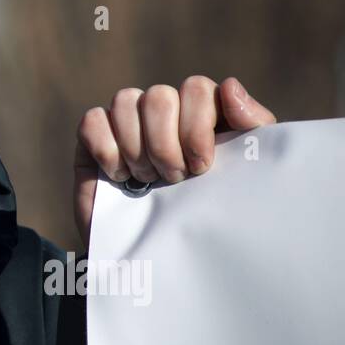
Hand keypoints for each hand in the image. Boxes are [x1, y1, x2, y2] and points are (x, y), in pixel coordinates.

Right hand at [73, 76, 276, 247]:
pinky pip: (92, 120)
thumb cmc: (208, 212)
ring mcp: (126, 121)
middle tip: (173, 179)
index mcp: (202, 111)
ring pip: (124, 101)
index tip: (202, 167)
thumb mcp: (245, 172)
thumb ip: (252, 126)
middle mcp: (164, 110)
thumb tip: (229, 85)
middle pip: (159, 96)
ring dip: (137, 148)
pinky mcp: (94, 137)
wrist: (161, 258)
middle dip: (165, 144)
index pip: (195, 88)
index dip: (196, 126)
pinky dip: (107, 150)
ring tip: (147, 180)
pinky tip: (119, 176)